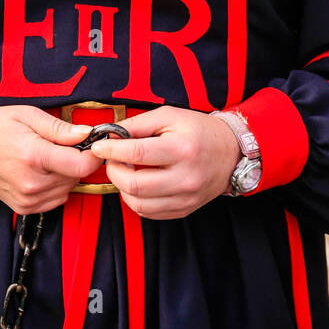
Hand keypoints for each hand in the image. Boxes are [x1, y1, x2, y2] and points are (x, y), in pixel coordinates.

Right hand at [0, 105, 103, 212]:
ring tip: (48, 157)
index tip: (93, 144)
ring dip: (66, 174)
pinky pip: (56, 199)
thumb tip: (87, 133)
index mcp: (34, 156)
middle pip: (75, 177)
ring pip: (67, 189)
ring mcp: (27, 199)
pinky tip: (43, 171)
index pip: (80, 166)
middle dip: (76, 160)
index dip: (93, 155)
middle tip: (62, 144)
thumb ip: (60, 128)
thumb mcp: (29, 116)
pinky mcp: (24, 208)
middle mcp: (31, 183)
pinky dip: (56, 186)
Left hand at [89, 106, 239, 219]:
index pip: (137, 153)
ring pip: (138, 203)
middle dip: (114, 170)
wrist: (230, 153)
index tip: (99, 146)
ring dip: (122, 187)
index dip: (111, 150)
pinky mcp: (184, 210)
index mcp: (182, 149)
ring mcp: (185, 198)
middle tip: (112, 158)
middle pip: (134, 184)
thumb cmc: (198, 130)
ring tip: (126, 170)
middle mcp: (186, 177)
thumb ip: (138, 124)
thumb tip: (110, 134)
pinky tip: (138, 184)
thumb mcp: (170, 116)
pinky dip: (135, 199)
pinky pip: (149, 213)